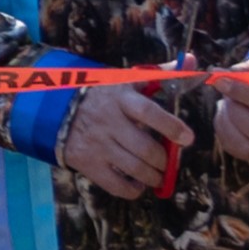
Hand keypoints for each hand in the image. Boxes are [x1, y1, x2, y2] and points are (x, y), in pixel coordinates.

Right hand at [57, 81, 191, 198]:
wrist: (57, 107)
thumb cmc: (103, 93)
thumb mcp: (127, 79)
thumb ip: (161, 73)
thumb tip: (191, 60)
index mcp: (120, 97)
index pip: (149, 112)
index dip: (171, 127)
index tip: (187, 138)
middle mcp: (108, 121)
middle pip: (145, 148)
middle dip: (164, 160)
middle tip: (169, 162)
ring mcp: (97, 144)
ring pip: (134, 169)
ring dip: (153, 176)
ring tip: (158, 175)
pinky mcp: (87, 163)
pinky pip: (115, 185)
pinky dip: (133, 189)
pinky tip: (138, 184)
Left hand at [208, 55, 248, 166]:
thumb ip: (247, 72)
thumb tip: (217, 74)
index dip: (243, 92)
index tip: (221, 81)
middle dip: (235, 111)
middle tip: (226, 94)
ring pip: (247, 147)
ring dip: (227, 122)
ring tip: (225, 103)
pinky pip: (237, 151)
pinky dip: (224, 132)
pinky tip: (225, 116)